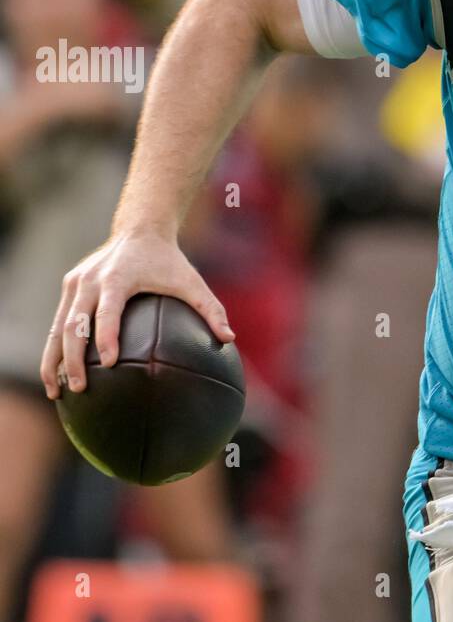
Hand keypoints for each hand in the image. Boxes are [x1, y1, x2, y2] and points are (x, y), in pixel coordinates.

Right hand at [40, 232, 234, 399]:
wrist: (139, 229)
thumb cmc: (169, 261)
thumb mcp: (192, 282)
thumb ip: (211, 309)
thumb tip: (229, 339)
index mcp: (118, 278)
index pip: (107, 311)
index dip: (106, 336)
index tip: (110, 363)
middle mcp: (91, 280)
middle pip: (73, 324)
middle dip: (74, 358)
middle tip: (80, 387)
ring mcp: (76, 283)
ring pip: (58, 327)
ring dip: (54, 361)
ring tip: (56, 392)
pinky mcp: (70, 287)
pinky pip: (58, 323)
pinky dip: (55, 350)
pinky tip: (58, 377)